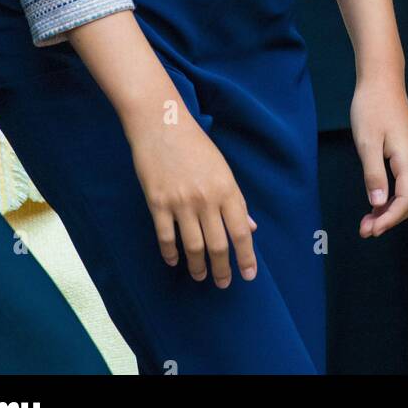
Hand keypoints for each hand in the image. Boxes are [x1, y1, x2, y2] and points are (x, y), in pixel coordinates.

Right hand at [125, 108, 257, 285]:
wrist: (162, 124)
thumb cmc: (195, 145)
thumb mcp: (222, 169)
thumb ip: (236, 200)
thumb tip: (249, 228)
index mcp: (226, 188)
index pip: (241, 231)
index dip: (246, 257)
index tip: (248, 275)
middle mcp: (206, 198)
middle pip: (217, 245)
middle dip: (222, 269)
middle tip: (223, 283)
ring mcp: (180, 202)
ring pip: (192, 246)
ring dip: (197, 267)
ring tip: (200, 276)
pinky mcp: (157, 203)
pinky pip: (166, 237)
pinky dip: (170, 254)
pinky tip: (174, 261)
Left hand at [350, 76, 407, 236]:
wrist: (382, 80)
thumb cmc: (371, 107)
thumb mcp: (366, 142)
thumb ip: (373, 174)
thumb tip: (378, 203)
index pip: (405, 200)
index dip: (389, 219)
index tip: (370, 230)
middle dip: (389, 219)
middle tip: (364, 229)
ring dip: (390, 210)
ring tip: (367, 221)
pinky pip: (406, 183)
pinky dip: (392, 197)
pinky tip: (376, 201)